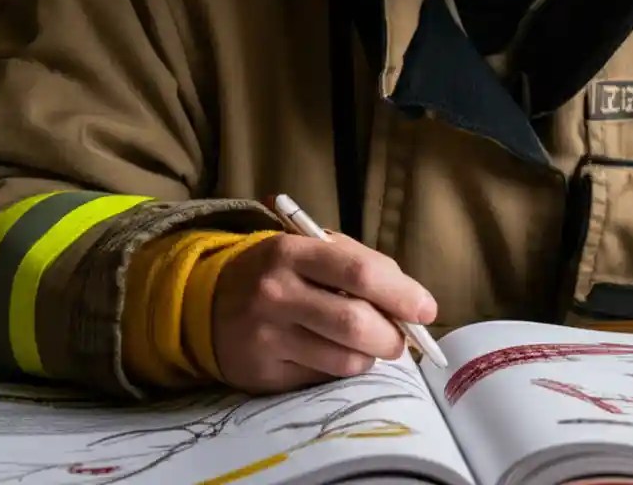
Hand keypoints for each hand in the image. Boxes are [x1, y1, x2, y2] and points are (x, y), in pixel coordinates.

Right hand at [213, 232, 436, 393]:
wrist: (206, 303)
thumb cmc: (280, 273)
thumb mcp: (311, 252)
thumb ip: (361, 267)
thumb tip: (413, 304)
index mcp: (292, 252)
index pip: (359, 273)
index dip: (402, 294)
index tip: (426, 310)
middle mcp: (275, 293)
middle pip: (356, 323)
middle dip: (392, 336)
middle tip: (400, 339)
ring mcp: (266, 336)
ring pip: (345, 360)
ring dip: (369, 357)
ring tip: (362, 344)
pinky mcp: (264, 373)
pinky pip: (324, 379)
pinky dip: (341, 369)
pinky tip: (329, 353)